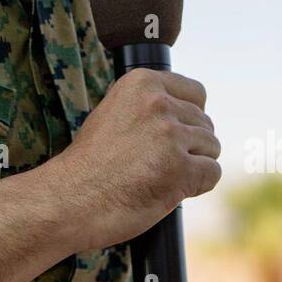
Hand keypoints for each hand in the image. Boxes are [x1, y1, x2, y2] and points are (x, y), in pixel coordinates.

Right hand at [49, 68, 221, 252]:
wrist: (70, 198)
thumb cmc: (89, 164)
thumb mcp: (114, 113)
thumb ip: (148, 107)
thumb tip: (186, 113)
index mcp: (141, 82)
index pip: (196, 92)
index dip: (188, 117)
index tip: (172, 135)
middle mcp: (159, 103)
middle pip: (205, 122)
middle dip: (190, 146)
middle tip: (159, 164)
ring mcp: (171, 135)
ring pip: (212, 147)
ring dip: (194, 165)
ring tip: (161, 177)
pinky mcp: (180, 168)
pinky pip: (211, 173)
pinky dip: (197, 186)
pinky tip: (171, 190)